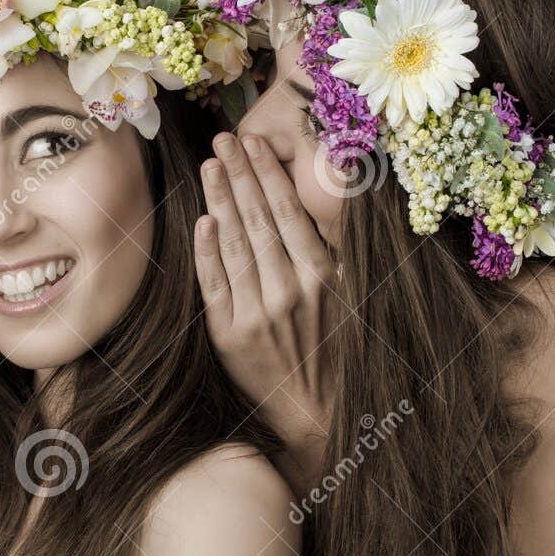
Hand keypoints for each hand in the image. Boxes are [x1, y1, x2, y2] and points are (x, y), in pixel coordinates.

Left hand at [194, 131, 336, 492]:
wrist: (319, 417)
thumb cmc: (340, 353)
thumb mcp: (352, 298)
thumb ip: (336, 254)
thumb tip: (332, 201)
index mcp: (322, 276)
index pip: (287, 211)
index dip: (265, 173)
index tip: (252, 143)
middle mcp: (288, 290)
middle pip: (256, 218)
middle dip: (237, 173)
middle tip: (222, 138)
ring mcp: (256, 313)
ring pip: (233, 244)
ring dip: (219, 200)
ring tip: (210, 166)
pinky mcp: (230, 337)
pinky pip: (214, 285)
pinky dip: (207, 252)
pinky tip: (202, 221)